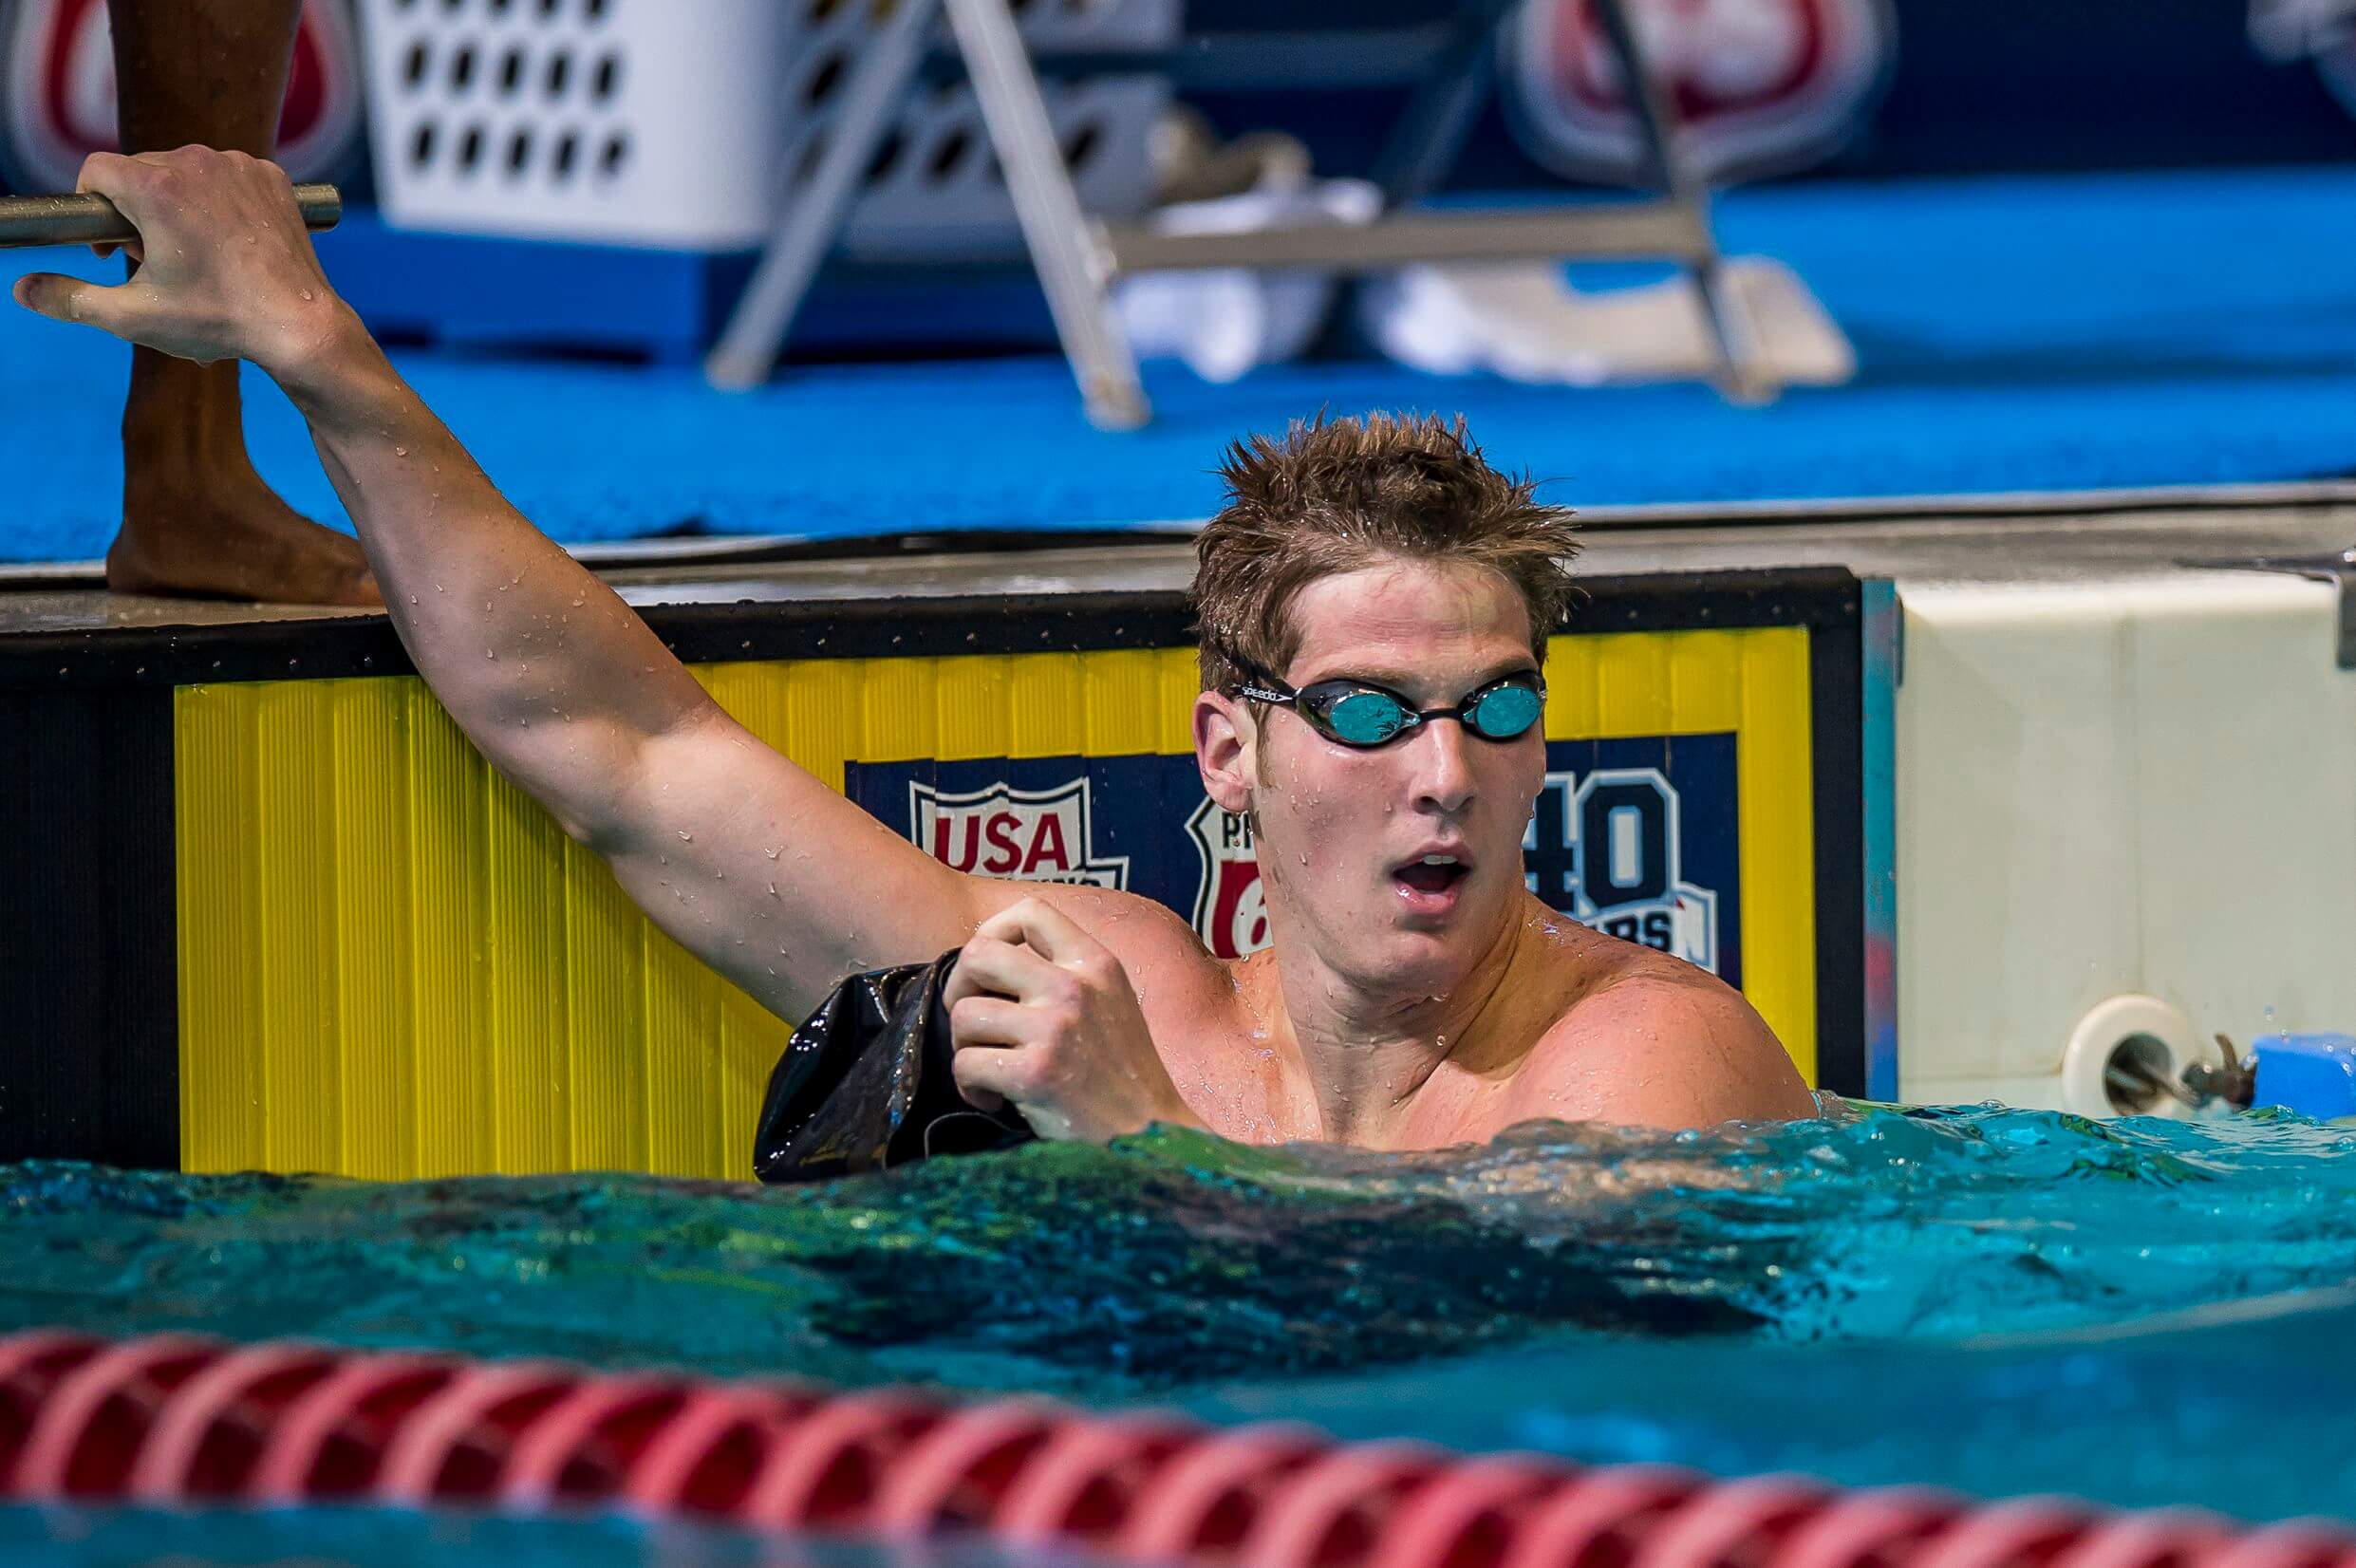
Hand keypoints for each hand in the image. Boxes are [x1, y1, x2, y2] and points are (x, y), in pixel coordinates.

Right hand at [12, 147, 348, 378]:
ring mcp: (240, 165)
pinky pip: (227, 178)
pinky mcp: (272, 177)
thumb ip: (70, 298)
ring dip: (178, 206)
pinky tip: (230, 243)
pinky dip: (220, 203)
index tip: (111, 250)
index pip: (95, 172)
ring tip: (196, 257)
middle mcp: (197, 161)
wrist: (300, 325)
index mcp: (155, 185)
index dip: (92, 211)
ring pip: (185, 174)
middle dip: (137, 213)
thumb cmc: (219, 320)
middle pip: (140, 173)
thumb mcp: (133, 316)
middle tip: (157, 263)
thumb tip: (22, 289)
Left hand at [944, 898, 1200, 1142]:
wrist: (1150, 1132)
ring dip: (965, 1046)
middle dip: (960, 989)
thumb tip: (990, 960)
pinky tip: (995, 1100)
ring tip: (990, 1069)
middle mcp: (1076, 987)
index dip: (993, 931)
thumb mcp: (1111, 1002)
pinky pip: (966, 1063)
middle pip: (978, 954)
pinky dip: (970, 1087)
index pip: (1030, 909)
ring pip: (965, 1014)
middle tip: (975, 1023)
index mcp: (1096, 963)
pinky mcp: (1036, 1073)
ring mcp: (1055, 1029)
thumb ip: (1065, 974)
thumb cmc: (1121, 1073)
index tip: (988, 971)